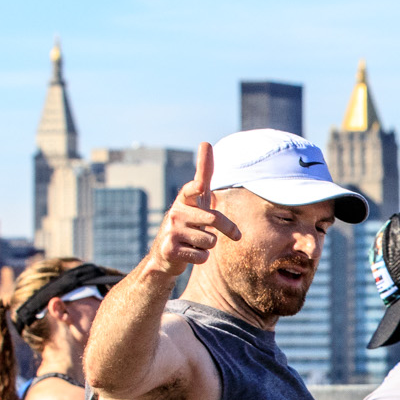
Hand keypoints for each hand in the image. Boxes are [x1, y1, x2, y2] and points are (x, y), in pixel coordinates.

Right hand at [144, 141, 239, 276]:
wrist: (165, 255)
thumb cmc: (188, 222)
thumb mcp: (196, 198)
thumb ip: (203, 174)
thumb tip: (205, 141)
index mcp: (184, 199)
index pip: (193, 189)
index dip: (197, 188)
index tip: (201, 186)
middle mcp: (175, 212)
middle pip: (213, 219)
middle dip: (227, 229)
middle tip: (234, 235)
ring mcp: (170, 231)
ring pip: (210, 241)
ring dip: (209, 246)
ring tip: (196, 243)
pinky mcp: (169, 249)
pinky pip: (202, 256)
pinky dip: (201, 258)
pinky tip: (189, 254)